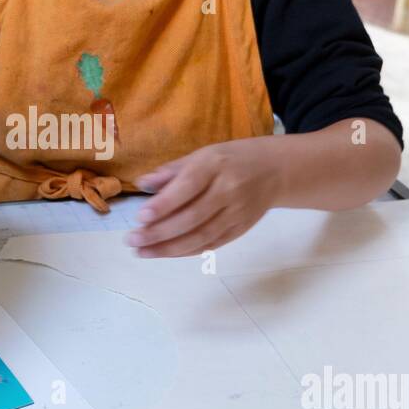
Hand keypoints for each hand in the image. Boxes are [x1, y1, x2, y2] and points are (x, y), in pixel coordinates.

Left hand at [124, 136, 283, 258]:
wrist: (275, 170)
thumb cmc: (231, 159)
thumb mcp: (203, 155)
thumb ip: (172, 171)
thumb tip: (142, 184)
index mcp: (215, 165)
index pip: (187, 187)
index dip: (164, 205)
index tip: (140, 217)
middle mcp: (228, 190)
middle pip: (192, 217)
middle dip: (159, 232)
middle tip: (133, 240)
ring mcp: (236, 213)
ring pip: (201, 236)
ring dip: (169, 248)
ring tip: (142, 252)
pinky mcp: (240, 229)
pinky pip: (211, 244)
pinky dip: (187, 251)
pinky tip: (165, 253)